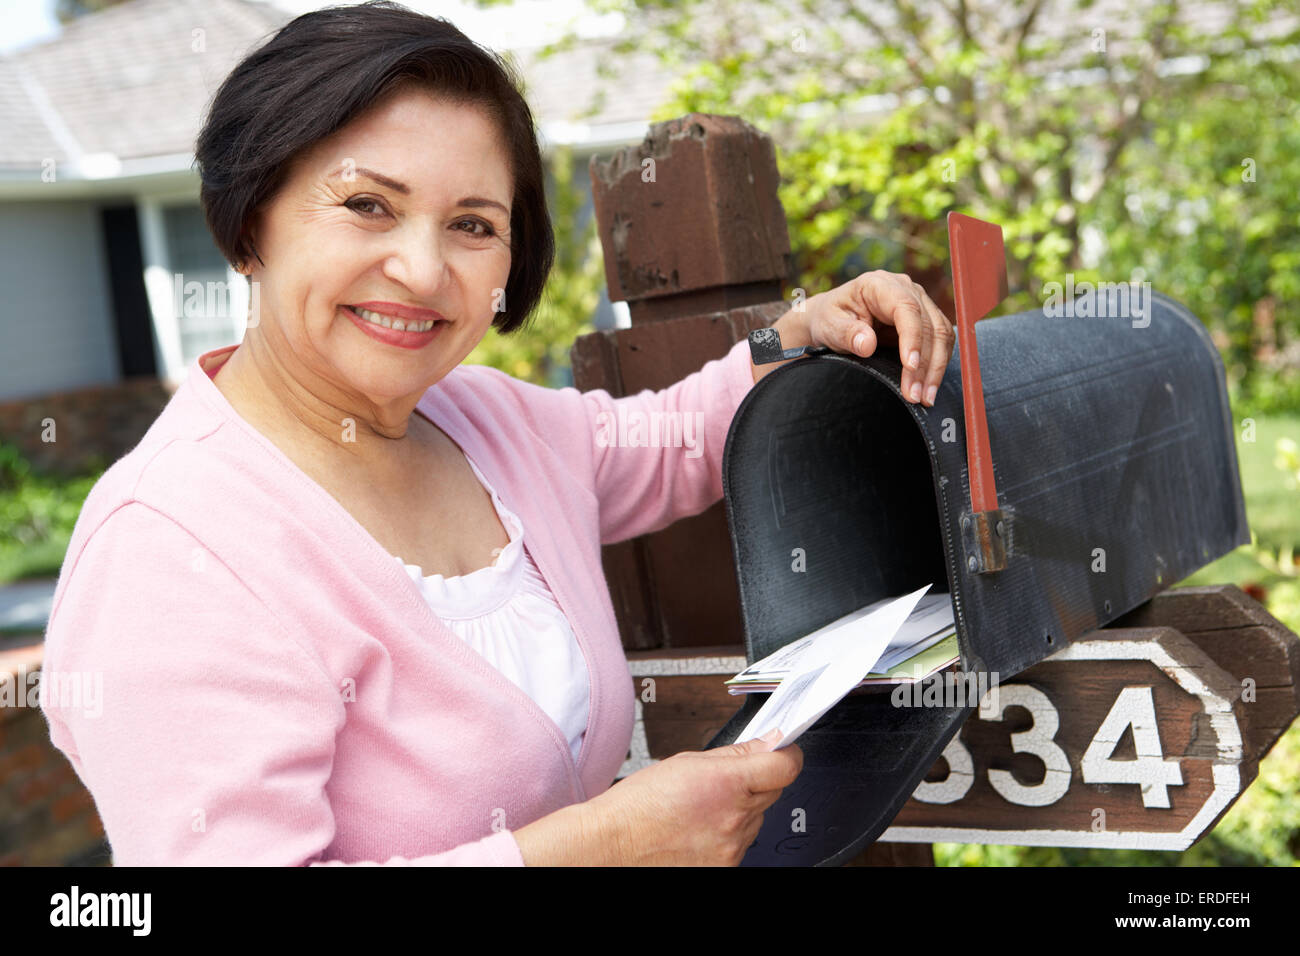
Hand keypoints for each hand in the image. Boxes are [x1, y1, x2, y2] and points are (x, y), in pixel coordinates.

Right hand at [581, 731, 802, 865]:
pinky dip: (726, 835)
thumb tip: (768, 743)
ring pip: (755, 820)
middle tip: (723, 782)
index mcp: (728, 783)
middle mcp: (735, 819)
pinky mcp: (726, 868)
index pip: (785, 767)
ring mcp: (732, 848)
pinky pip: (740, 844)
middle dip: (755, 783)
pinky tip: (698, 830)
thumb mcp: (687, 763)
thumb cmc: (640, 804)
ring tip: (700, 810)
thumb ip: (735, 754)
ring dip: (739, 811)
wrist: (614, 845)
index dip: (788, 755)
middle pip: (772, 792)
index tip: (783, 751)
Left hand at [803, 270, 954, 406]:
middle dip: (924, 364)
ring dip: (935, 369)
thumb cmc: (830, 319)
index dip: (912, 338)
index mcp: (880, 285)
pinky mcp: (926, 319)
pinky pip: (941, 342)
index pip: (907, 308)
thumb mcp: (829, 326)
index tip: (909, 366)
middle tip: (915, 395)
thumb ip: (847, 334)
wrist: (833, 319)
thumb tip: (867, 344)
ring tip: (925, 397)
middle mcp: (905, 289)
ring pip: (941, 335)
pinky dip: (938, 365)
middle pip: (929, 325)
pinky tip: (929, 386)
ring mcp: (919, 302)